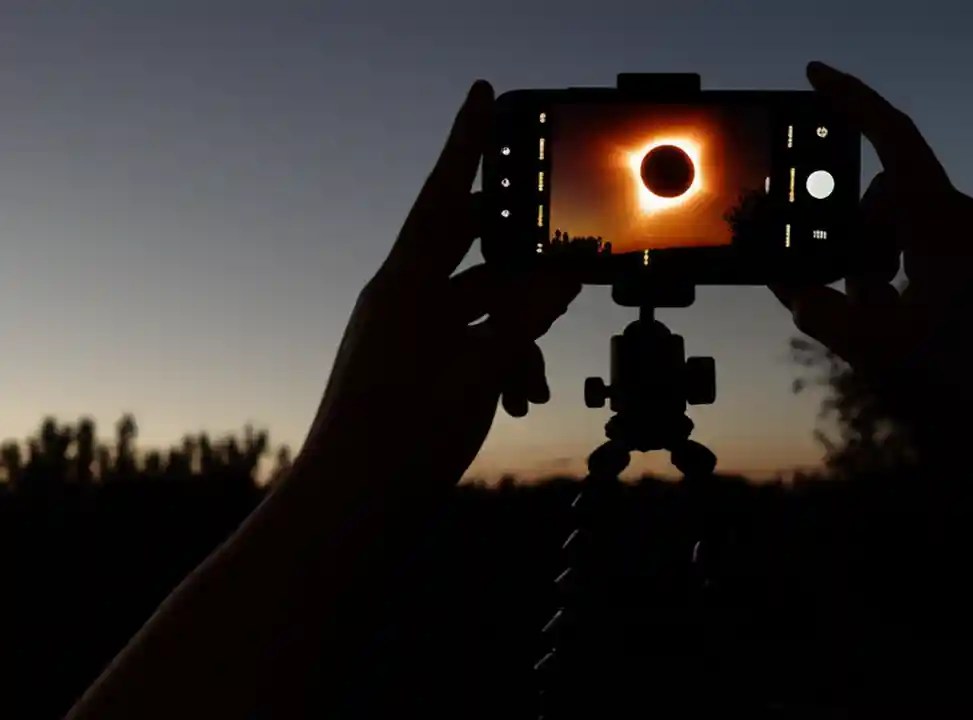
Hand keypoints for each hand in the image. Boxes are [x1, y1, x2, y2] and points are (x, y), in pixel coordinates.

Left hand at [300, 81, 579, 486]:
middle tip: (559, 254)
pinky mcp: (414, 369)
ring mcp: (406, 335)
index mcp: (405, 284)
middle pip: (471, 250)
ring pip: (478, 308)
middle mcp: (402, 299)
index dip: (467, 142)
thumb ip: (527, 313)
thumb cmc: (403, 437)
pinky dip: (500, 363)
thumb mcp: (480, 368)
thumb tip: (566, 270)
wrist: (352, 510)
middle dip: (521, 262)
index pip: (445, 195)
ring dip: (518, 337)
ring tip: (535, 384)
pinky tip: (520, 401)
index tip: (483, 94)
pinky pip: (467, 344)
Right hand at [773, 62, 972, 438]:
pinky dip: (895, 269)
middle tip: (832, 276)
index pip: (892, 138)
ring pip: (901, 224)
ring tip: (870, 311)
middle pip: (885, 195)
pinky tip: (889, 313)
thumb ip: (820, 310)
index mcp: (942, 223)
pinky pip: (922, 245)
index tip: (815, 76)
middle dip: (849, 230)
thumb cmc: (958, 381)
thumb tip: (793, 288)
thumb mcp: (870, 347)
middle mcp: (967, 220)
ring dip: (872, 257)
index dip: (851, 100)